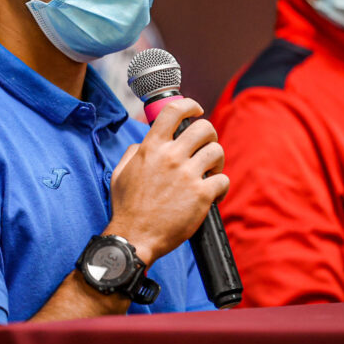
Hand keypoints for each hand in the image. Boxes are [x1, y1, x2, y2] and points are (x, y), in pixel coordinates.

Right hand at [106, 98, 227, 264]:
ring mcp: (187, 175)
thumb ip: (134, 152)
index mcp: (151, 147)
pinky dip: (221, 186)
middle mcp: (171, 156)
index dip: (189, 105)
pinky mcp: (201, 195)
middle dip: (209, 135)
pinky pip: (223, 180)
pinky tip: (213, 194)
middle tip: (205, 147)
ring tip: (211, 172)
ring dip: (216, 160)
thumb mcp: (121, 172)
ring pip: (217, 151)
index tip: (196, 110)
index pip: (173, 111)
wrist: (135, 237)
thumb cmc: (127, 207)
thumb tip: (144, 142)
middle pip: (203, 127)